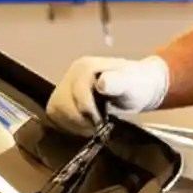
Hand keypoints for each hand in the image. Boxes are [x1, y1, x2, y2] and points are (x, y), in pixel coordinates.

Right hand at [46, 55, 168, 135]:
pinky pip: (55, 115)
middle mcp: (71, 74)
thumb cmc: (137, 85)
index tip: (102, 122)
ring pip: (55, 110)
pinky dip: (67, 124)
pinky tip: (84, 125)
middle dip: (79, 119)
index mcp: (84, 66)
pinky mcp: (62, 98)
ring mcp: (64, 85)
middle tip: (98, 126)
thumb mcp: (131, 84)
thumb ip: (117, 82)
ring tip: (92, 126)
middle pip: (62, 103)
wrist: (138, 86)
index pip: (76, 93)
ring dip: (72, 123)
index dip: (87, 111)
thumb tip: (102, 82)